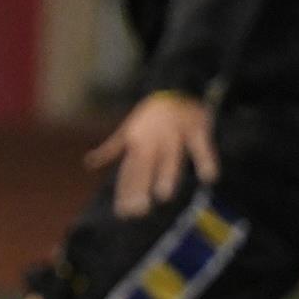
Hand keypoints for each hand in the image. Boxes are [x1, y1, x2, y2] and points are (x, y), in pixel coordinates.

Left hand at [84, 92, 219, 217]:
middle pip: (145, 166)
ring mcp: (174, 133)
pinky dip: (206, 159)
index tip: (123, 213)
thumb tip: (89, 163)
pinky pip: (200, 146)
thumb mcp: (127, 130)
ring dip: (166, 174)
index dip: (125, 191)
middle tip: (138, 211)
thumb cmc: (149, 115)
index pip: (128, 170)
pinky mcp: (195, 128)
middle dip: (140, 188)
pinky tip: (209, 177)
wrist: (174, 85)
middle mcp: (152, 139)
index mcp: (136, 141)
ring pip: (170, 157)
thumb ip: (111, 149)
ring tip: (164, 196)